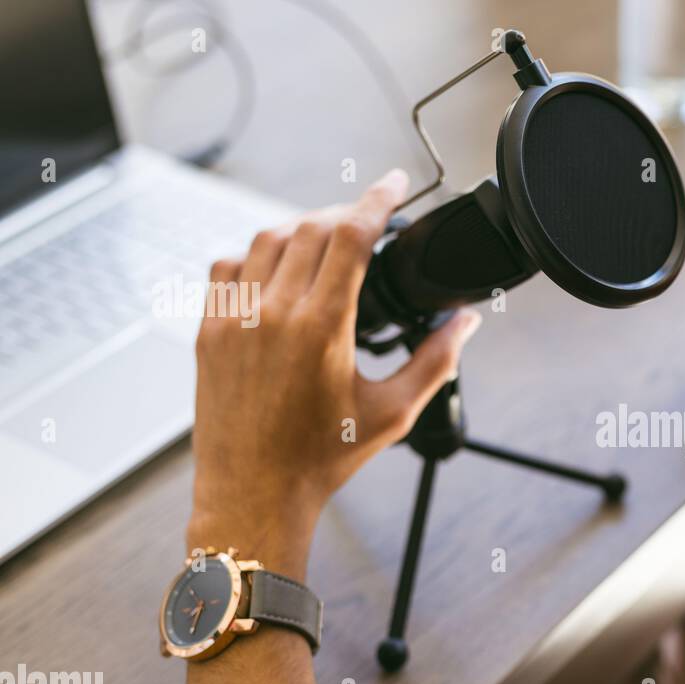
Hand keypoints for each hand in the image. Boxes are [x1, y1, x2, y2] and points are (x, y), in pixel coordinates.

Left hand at [187, 169, 481, 577]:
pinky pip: (227, 265)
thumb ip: (437, 359)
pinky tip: (278, 271)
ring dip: (301, 229)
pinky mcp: (209, 330)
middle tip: (368, 223)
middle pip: (311, 226)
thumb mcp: (395, 411)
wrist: (255, 493)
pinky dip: (256, 254)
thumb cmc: (324, 458)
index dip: (378, 199)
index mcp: (323, 327)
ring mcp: (235, 318)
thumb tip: (467, 323)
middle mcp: (273, 313)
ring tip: (327, 243)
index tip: (393, 182)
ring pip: (267, 238)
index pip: (352, 235)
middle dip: (345, 214)